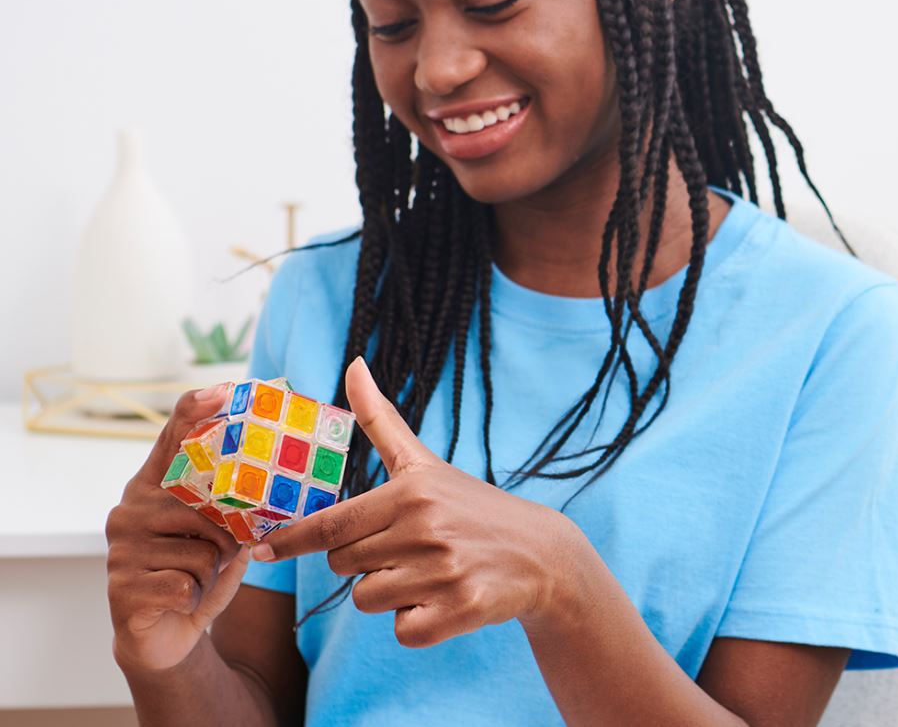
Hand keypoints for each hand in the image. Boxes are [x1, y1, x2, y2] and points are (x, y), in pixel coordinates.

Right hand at [106, 385, 250, 673]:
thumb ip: (233, 504)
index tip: (224, 390)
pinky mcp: (121, 586)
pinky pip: (185, 584)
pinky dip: (194, 596)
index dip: (196, 409)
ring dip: (210, 572)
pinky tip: (178, 599)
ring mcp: (121, 546)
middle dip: (224, 538)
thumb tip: (275, 475)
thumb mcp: (221, 532)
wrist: (165, 635)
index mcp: (154, 485)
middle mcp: (130, 507)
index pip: (173, 436)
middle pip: (205, 506)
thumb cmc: (197, 571)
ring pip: (201, 550)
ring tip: (193, 577)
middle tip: (214, 555)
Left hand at [252, 357, 580, 647]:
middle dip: (362, 560)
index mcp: (409, 492)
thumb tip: (353, 363)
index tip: (261, 550)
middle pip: (343, 565)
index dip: (293, 539)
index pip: (333, 524)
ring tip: (426, 571)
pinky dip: (416, 622)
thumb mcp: (423, 461)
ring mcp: (443, 573)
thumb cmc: (468, 504)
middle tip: (402, 547)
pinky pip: (402, 631)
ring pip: (367, 600)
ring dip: (389, 592)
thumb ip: (379, 418)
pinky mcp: (460, 611)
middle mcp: (423, 530)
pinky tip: (443, 598)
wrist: (539, 552)